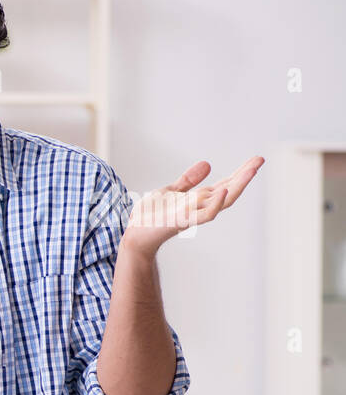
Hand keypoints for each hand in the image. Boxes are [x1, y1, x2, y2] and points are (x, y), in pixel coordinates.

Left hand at [123, 155, 263, 256]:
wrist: (133, 235)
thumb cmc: (150, 216)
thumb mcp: (170, 191)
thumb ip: (188, 181)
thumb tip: (208, 164)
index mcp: (198, 200)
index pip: (225, 185)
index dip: (240, 173)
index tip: (256, 159)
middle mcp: (199, 207)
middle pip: (229, 191)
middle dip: (245, 176)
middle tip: (260, 159)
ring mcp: (192, 215)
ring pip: (222, 201)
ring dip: (238, 186)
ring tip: (252, 169)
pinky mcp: (181, 222)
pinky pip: (204, 215)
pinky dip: (215, 204)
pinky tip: (224, 191)